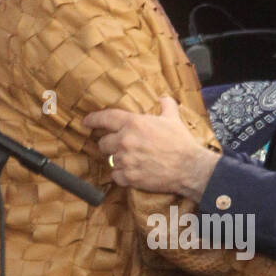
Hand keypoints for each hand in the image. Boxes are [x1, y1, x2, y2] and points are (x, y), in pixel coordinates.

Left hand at [83, 96, 218, 197]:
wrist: (189, 167)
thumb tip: (163, 98)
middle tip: (120, 147)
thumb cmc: (181, 142)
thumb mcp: (173, 119)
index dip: (93, 119)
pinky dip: (122, 175)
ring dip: (118, 160)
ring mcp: (126, 160)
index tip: (86, 122)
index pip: (105, 118)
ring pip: (110, 160)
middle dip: (109, 145)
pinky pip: (116, 176)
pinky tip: (132, 173)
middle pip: (103, 143)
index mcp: (133, 123)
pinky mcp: (129, 177)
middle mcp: (125, 141)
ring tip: (131, 160)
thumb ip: (165, 105)